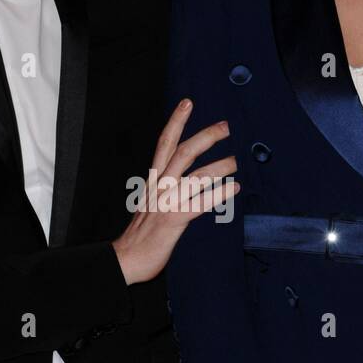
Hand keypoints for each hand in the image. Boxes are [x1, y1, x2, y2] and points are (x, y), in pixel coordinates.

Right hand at [112, 99, 238, 285]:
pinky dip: (218, 195)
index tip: (187, 102)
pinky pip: (198, 204)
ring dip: (219, 165)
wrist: (125, 260)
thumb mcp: (152, 204)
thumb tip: (189, 181)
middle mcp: (159, 187)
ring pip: (194, 176)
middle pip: (182, 152)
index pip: (163, 144)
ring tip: (237, 160)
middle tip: (226, 126)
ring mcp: (165, 203)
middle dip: (205, 137)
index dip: (175, 122)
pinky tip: (234, 188)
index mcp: (153, 181)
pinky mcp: (172, 221)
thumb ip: (167, 190)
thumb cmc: (141, 235)